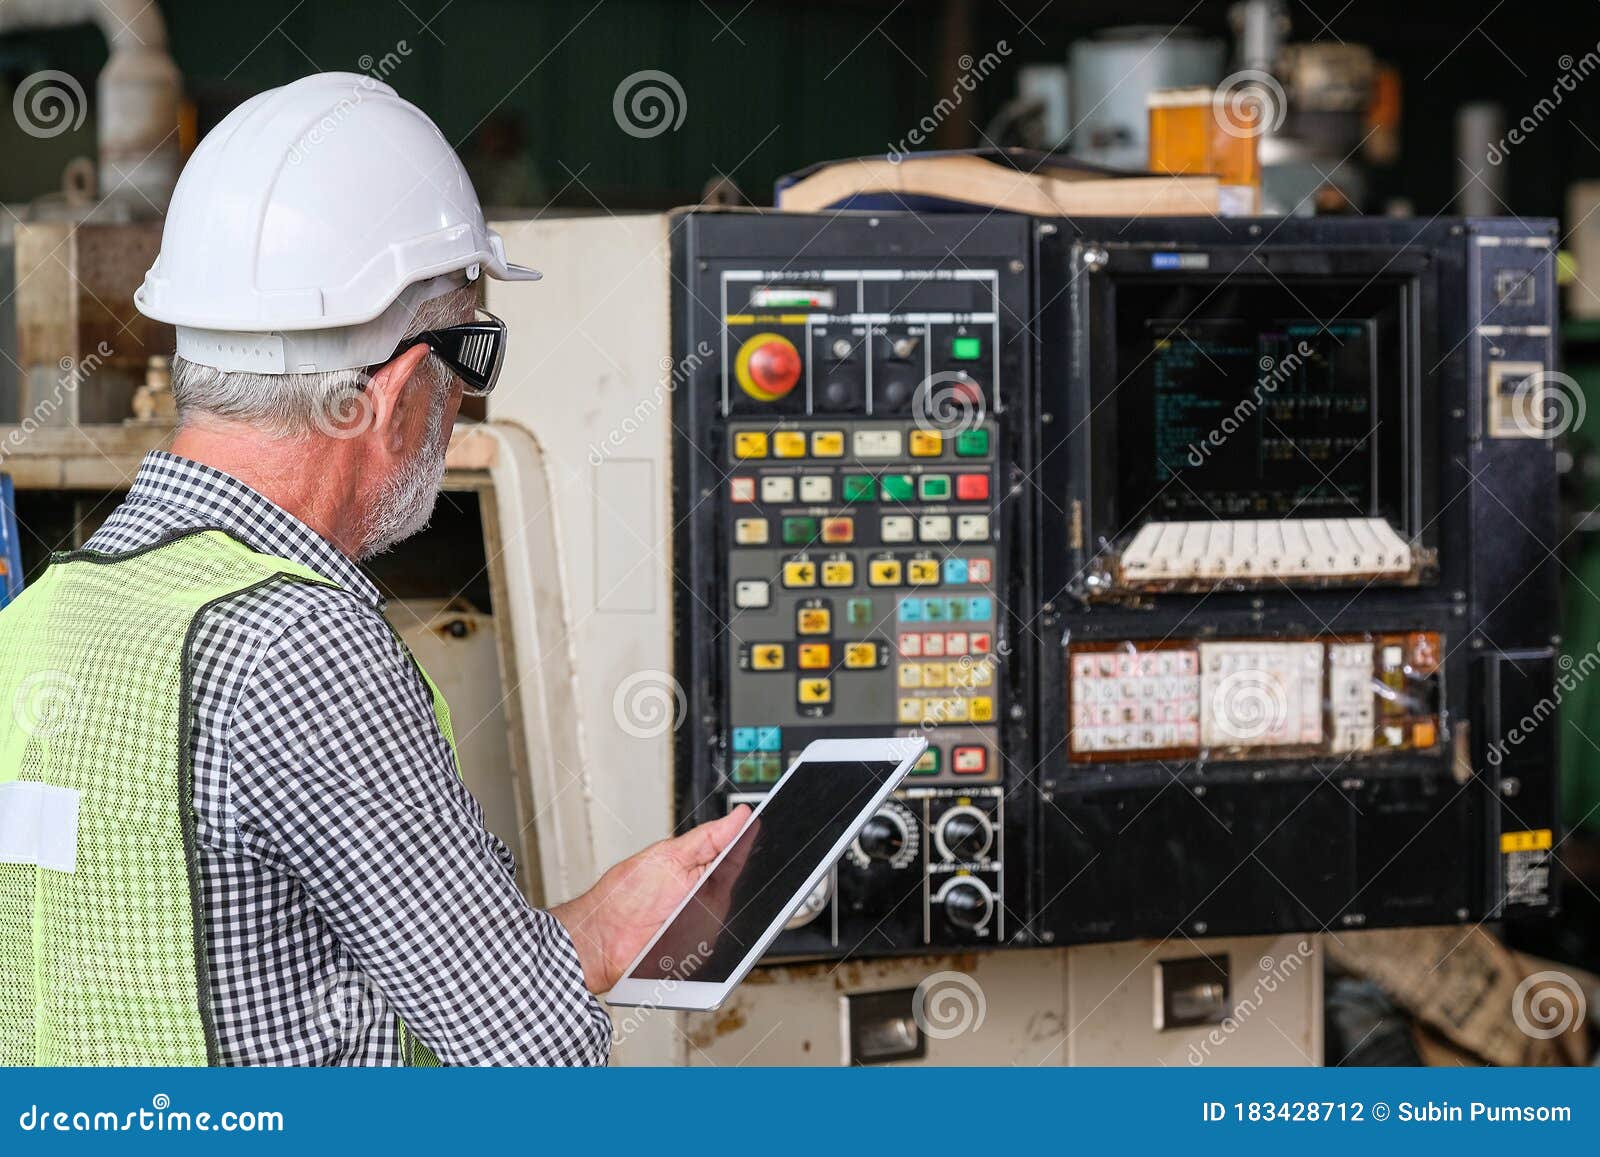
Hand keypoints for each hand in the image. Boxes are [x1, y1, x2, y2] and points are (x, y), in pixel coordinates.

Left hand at [551, 806, 750, 993]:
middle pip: (743, 887)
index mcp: (701, 869)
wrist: (602, 938)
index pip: (738, 854)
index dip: (752, 843)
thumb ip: (707, 839)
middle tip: (715, 878)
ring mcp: (706, 925)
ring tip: (690, 907)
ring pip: (736, 917)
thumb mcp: (668, 856)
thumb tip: (740, 816)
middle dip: (743, 879)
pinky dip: (711, 937)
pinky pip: (721, 946)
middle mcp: (708, 897)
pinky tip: (690, 930)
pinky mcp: (702, 951)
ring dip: (721, 911)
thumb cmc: (626, 895)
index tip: (764, 829)